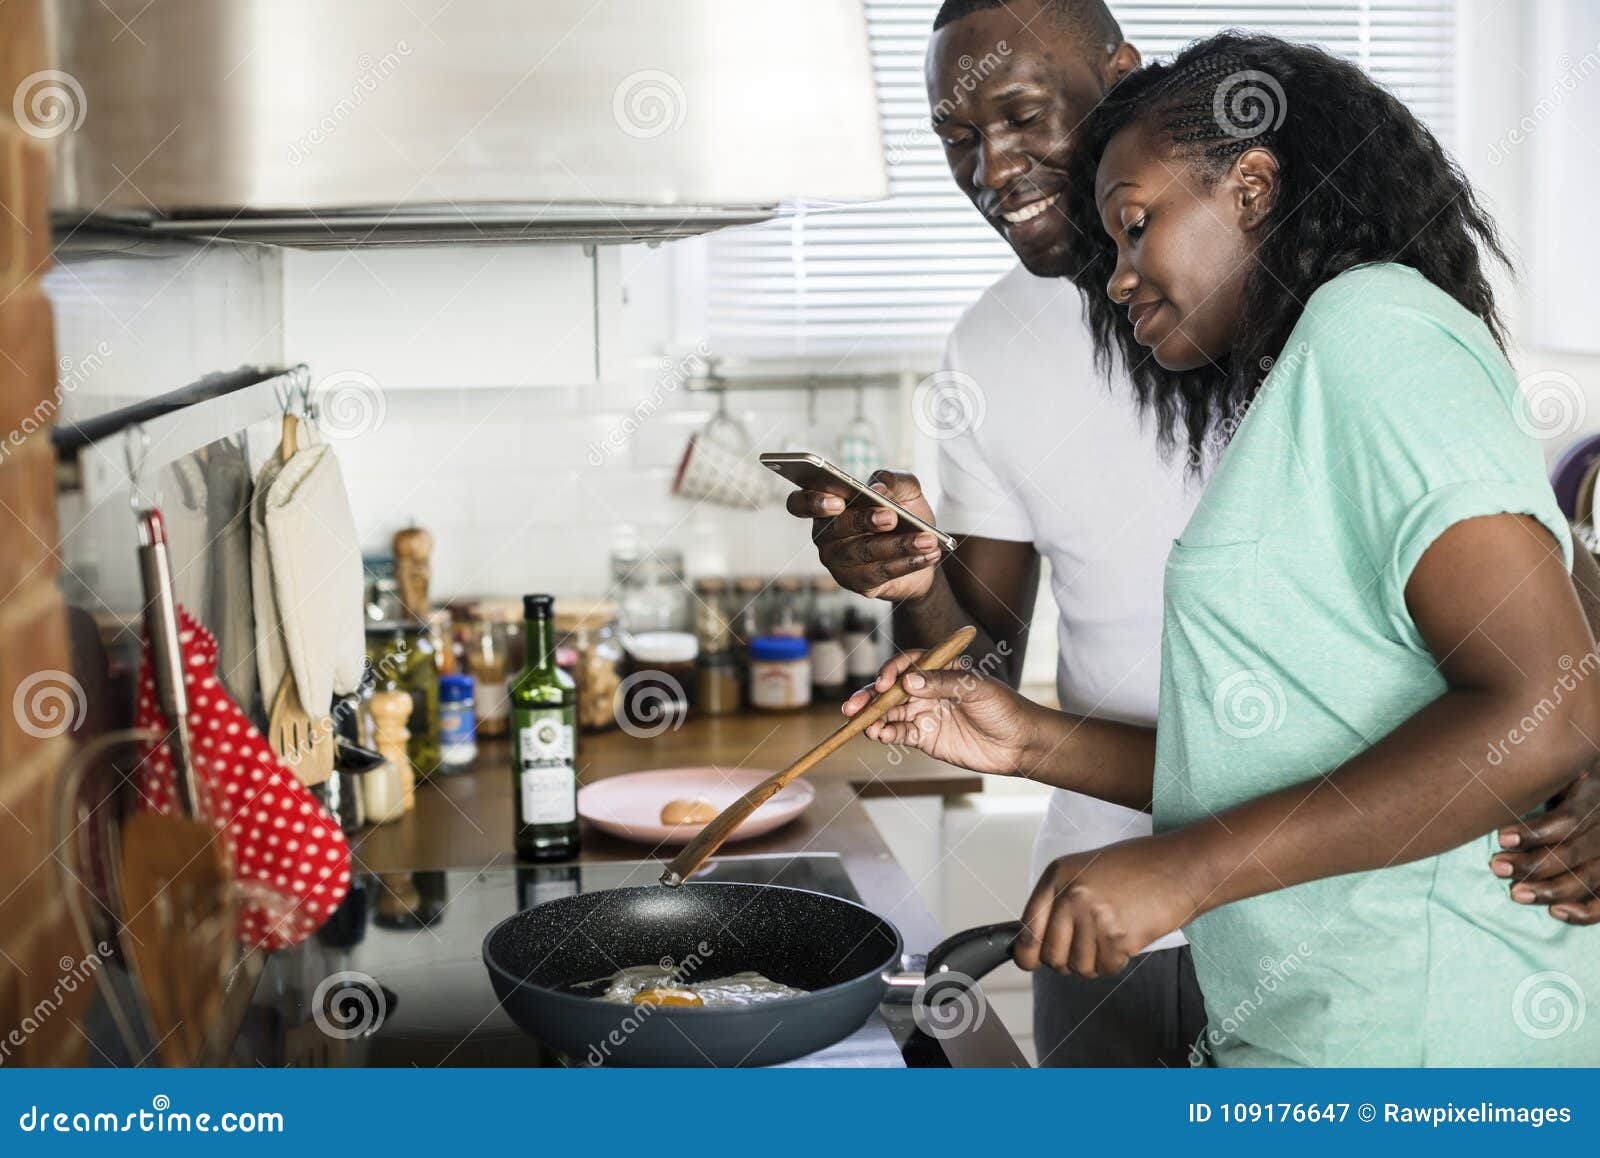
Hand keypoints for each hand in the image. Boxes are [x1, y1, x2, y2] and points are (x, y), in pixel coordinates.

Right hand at [784, 469, 942, 600]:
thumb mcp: (905, 491)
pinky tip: (928, 555)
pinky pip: (879, 573)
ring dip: (897, 545)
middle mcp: (825, 535)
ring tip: (926, 539)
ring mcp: (838, 562)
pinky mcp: (856, 583)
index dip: (812, 502)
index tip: (837, 500)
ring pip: (862, 552)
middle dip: (864, 521)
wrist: (923, 550)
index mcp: (827, 506)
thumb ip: (893, 480)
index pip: (799, 503)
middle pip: (835, 528)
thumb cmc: (905, 515)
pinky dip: (906, 563)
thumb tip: (878, 489)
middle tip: (891, 517)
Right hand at [842, 648, 1038, 776]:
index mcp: (940, 669)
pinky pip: (900, 733)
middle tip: (852, 707)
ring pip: (890, 712)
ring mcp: (924, 712)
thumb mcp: (977, 688)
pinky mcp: (925, 736)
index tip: (884, 684)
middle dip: (870, 698)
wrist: (1019, 744)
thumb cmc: (1003, 707)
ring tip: (863, 726)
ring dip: (874, 719)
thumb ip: (942, 683)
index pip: (907, 663)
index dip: (892, 672)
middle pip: (891, 690)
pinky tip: (879, 736)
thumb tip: (908, 680)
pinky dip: (887, 734)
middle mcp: (927, 688)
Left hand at [1015, 837, 1205, 977]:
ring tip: (1111, 937)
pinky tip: (1126, 939)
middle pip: (1051, 955)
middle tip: (1086, 948)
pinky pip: (1106, 968)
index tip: (1030, 962)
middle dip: (1066, 960)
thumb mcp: (1087, 870)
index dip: (1026, 953)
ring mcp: (1094, 917)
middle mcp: (1070, 895)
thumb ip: (1061, 900)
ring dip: (1094, 961)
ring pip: (1078, 967)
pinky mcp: (1118, 937)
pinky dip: (1115, 962)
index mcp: (1057, 876)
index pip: (1027, 928)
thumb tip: (1037, 943)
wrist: (1181, 866)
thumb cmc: (1138, 866)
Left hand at [1493, 767, 1599, 924]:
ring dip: (1550, 890)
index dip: (1536, 832)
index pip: (1568, 820)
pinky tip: (1556, 913)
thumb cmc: (1569, 776)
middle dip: (1533, 864)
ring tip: (1515, 893)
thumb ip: (1543, 776)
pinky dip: (1585, 913)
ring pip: (1588, 878)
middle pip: (1573, 852)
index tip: (1502, 838)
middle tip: (1497, 867)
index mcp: (1593, 796)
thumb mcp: (1562, 768)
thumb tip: (1498, 780)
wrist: (1598, 789)